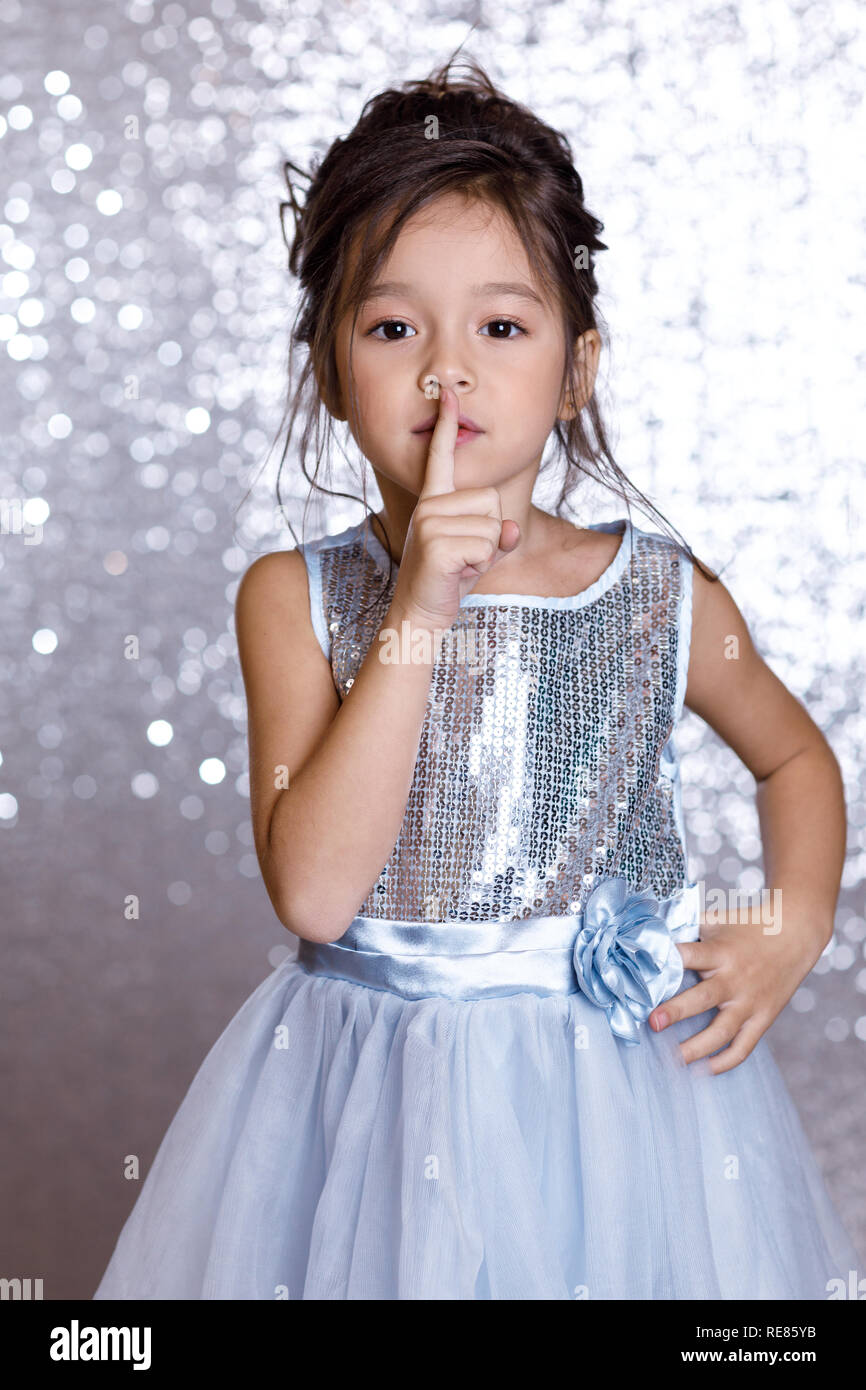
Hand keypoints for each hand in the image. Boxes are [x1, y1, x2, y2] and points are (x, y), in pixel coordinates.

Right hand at [389, 385, 520, 631]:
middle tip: (464, 555)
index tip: (448, 394)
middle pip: (491, 500)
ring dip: (486, 552)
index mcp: (435, 501)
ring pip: (491, 526)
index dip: (448, 425)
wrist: (420, 614)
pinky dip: (481, 564)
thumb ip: (498, 536)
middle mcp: (429, 505)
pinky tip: (457, 573)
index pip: (441, 457)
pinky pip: (485, 545)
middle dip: (490, 533)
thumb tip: (510, 529)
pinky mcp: (436, 543)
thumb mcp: (478, 552)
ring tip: (460, 565)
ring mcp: (429, 521)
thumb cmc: (450, 581)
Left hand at [648, 905, 830, 1073]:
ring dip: (695, 1048)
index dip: (667, 962)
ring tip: (671, 1059)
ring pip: (721, 1031)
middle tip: (652, 1023)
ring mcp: (749, 1002)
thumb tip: (651, 932)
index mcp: (720, 952)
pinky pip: (743, 1046)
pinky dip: (725, 1062)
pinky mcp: (762, 1018)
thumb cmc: (749, 924)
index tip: (642, 973)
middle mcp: (734, 979)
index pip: (689, 956)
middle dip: (676, 1011)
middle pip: (702, 998)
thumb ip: (688, 927)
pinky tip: (703, 1071)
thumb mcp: (718, 919)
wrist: (795, 933)